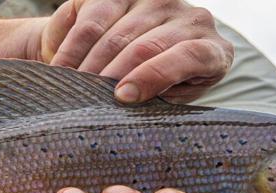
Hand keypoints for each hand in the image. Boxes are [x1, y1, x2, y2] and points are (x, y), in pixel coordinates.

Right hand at [40, 0, 232, 103]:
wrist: (142, 58)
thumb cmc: (162, 89)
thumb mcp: (170, 100)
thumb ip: (161, 98)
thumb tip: (129, 100)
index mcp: (212, 49)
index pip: (189, 56)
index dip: (154, 77)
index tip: (123, 97)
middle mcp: (191, 18)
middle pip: (147, 46)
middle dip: (114, 76)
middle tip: (89, 101)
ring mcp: (157, 0)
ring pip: (117, 33)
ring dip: (90, 65)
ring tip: (73, 89)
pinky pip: (94, 19)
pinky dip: (75, 46)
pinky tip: (63, 67)